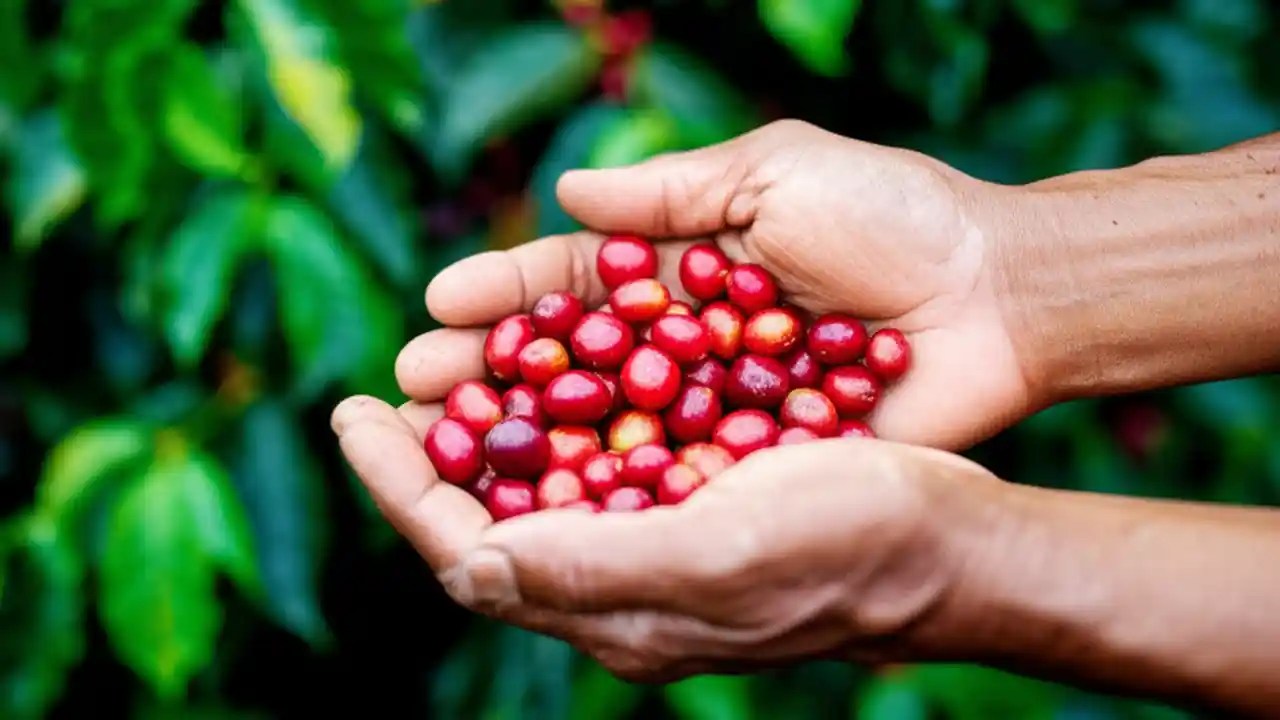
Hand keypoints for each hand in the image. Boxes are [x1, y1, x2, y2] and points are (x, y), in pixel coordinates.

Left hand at [331, 394, 999, 680]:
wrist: (946, 545)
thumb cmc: (848, 543)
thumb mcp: (721, 549)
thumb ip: (595, 565)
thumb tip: (472, 568)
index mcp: (614, 611)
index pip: (469, 554)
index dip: (401, 488)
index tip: (351, 413)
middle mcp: (620, 591)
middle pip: (489, 527)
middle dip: (427, 463)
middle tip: (386, 391)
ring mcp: (654, 555)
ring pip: (536, 499)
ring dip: (482, 440)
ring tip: (444, 377)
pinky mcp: (689, 516)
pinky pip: (595, 475)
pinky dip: (553, 428)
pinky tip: (546, 380)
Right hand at [411, 119, 1032, 451]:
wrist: (1000, 298)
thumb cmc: (896, 219)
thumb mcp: (778, 173)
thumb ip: (674, 193)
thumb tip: (563, 193)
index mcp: (680, 268)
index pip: (570, 283)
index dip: (504, 296)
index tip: (439, 309)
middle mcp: (681, 345)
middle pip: (565, 366)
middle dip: (487, 378)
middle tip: (411, 394)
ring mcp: (711, 410)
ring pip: (599, 432)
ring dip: (524, 445)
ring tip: (448, 454)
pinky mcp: (752, 465)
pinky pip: (668, 482)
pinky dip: (608, 495)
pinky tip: (543, 508)